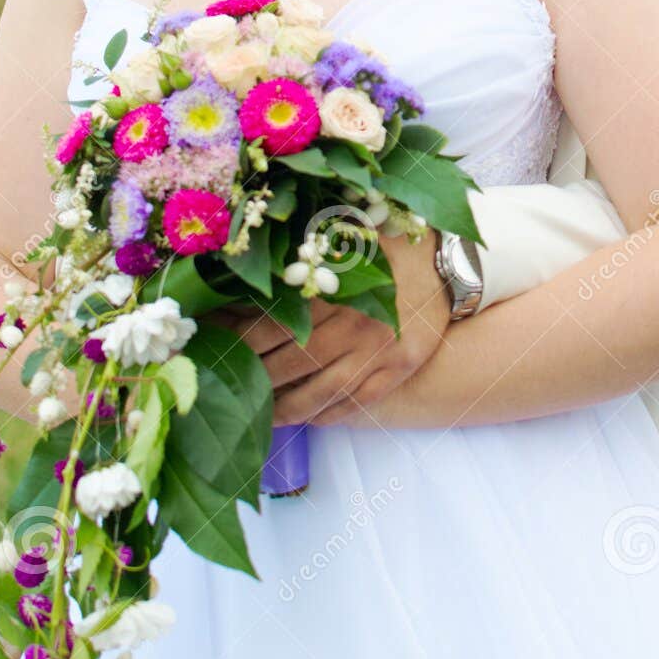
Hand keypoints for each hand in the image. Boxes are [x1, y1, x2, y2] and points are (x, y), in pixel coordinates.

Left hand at [220, 232, 449, 424]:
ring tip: (259, 415)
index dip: (234, 341)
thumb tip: (243, 285)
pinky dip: (326, 414)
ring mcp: (375, 353)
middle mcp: (350, 326)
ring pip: (318, 394)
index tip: (209, 348)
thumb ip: (299, 264)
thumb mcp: (341, 241)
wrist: (449, 260)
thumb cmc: (388, 244)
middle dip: (251, 380)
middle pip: (287, 364)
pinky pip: (355, 403)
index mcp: (330, 292)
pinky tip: (306, 417)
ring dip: (284, 409)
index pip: (267, 325)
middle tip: (223, 389)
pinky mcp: (397, 370)